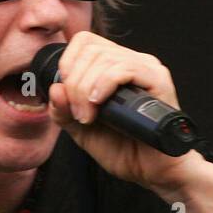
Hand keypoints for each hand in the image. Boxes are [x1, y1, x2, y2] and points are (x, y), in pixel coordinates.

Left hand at [46, 31, 208, 194]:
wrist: (152, 171)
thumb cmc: (123, 149)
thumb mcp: (80, 130)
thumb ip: (63, 111)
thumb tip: (55, 88)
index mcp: (113, 67)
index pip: (84, 42)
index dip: (67, 64)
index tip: (65, 96)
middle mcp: (131, 61)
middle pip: (90, 50)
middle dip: (74, 84)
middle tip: (77, 114)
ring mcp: (146, 68)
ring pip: (104, 59)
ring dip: (85, 89)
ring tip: (88, 117)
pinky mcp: (158, 80)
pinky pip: (124, 69)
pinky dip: (104, 85)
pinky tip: (98, 105)